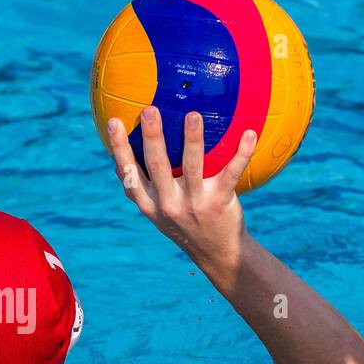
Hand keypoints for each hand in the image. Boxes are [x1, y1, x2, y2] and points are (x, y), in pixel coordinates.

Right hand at [107, 107, 256, 271]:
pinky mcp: (220, 202)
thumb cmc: (185, 226)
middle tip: (149, 110)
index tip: (113, 122)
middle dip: (152, 136)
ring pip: (192, 166)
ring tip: (193, 115)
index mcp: (150, 204)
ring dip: (192, 139)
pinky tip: (250, 133)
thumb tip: (115, 164)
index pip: (129, 174)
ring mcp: (195, 203)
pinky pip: (232, 173)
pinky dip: (242, 153)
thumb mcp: (157, 213)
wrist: (217, 254)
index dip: (119, 148)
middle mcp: (169, 204)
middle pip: (157, 165)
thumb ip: (141, 190)